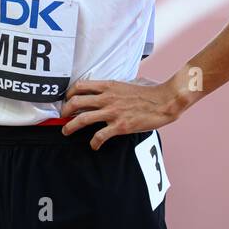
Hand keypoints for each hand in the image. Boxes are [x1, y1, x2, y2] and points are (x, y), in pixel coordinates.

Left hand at [59, 71, 192, 148]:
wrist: (165, 101)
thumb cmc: (150, 91)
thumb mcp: (130, 82)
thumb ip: (118, 85)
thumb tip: (114, 86)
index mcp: (108, 85)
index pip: (80, 86)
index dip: (69, 93)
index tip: (67, 100)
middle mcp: (107, 98)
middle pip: (75, 102)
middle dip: (65, 110)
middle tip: (63, 117)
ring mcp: (112, 112)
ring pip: (82, 119)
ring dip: (70, 127)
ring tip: (66, 131)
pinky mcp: (120, 126)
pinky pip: (99, 136)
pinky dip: (94, 143)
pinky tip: (94, 146)